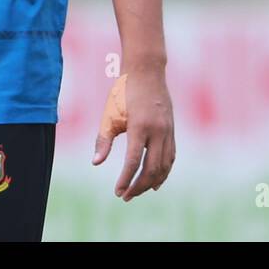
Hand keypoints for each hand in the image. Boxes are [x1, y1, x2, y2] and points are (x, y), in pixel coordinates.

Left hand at [92, 67, 174, 200]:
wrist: (146, 72)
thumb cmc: (123, 93)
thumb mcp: (110, 115)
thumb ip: (103, 140)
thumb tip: (96, 163)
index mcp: (140, 127)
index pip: (133, 162)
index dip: (126, 180)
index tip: (118, 192)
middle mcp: (158, 130)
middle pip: (152, 168)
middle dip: (139, 186)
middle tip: (126, 196)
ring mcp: (168, 130)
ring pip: (165, 165)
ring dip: (152, 182)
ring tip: (139, 191)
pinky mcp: (172, 129)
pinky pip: (171, 156)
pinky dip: (164, 170)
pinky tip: (156, 179)